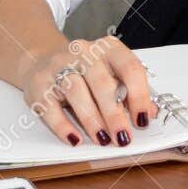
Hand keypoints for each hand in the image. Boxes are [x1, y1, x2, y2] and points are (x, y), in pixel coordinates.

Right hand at [20, 36, 154, 146]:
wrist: (42, 61)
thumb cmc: (86, 72)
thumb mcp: (112, 74)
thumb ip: (130, 92)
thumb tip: (148, 113)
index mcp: (109, 48)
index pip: (130, 68)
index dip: (139, 95)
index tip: (143, 120)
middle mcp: (83, 52)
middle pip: (102, 83)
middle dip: (115, 114)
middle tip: (123, 137)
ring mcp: (58, 66)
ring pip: (76, 92)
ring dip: (91, 120)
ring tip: (102, 139)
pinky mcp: (39, 84)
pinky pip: (49, 106)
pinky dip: (63, 125)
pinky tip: (75, 139)